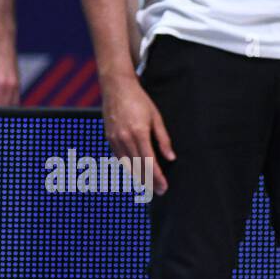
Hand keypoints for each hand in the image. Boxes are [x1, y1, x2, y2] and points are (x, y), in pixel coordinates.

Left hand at [0, 31, 18, 105]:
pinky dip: (10, 106)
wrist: (2, 36)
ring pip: (14, 106)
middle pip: (7, 111)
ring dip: (6, 114)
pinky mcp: (18, 81)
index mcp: (0, 84)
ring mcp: (17, 83)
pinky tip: (2, 110)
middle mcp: (11, 86)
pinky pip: (17, 99)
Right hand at [101, 74, 173, 195]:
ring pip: (127, 165)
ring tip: (148, 185)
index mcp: (139, 133)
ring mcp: (114, 138)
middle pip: (138, 167)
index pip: (149, 162)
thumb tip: (171, 157)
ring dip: (138, 177)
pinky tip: (135, 171)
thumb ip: (163, 139)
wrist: (116, 87)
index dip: (157, 177)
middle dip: (149, 181)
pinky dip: (128, 166)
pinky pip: (119, 157)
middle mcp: (125, 138)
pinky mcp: (109, 137)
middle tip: (159, 191)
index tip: (164, 187)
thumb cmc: (139, 100)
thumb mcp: (156, 117)